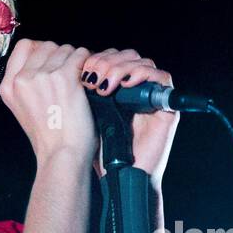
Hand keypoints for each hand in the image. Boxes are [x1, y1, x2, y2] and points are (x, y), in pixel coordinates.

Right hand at [0, 39, 96, 168]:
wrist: (62, 156)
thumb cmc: (50, 138)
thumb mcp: (23, 110)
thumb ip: (26, 85)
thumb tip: (43, 59)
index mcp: (8, 86)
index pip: (24, 46)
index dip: (42, 50)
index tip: (53, 61)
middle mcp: (22, 79)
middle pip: (46, 45)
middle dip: (61, 56)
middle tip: (70, 74)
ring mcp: (42, 76)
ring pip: (65, 49)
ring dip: (75, 60)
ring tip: (79, 79)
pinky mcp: (64, 77)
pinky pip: (80, 55)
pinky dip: (87, 62)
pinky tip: (88, 76)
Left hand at [80, 48, 179, 190]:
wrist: (119, 176)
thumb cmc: (101, 151)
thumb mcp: (84, 116)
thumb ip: (80, 92)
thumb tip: (65, 66)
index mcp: (117, 89)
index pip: (111, 57)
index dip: (97, 58)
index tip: (82, 71)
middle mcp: (136, 90)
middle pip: (126, 55)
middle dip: (107, 61)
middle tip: (93, 78)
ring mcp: (152, 97)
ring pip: (142, 62)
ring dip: (121, 68)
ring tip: (105, 85)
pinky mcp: (167, 107)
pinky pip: (162, 77)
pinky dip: (144, 75)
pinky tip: (125, 85)